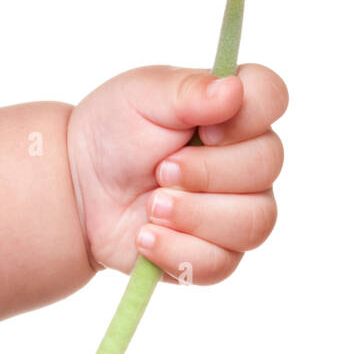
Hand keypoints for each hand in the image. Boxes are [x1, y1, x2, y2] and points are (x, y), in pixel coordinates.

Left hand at [67, 63, 286, 280]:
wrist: (81, 190)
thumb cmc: (116, 133)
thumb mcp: (141, 96)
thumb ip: (187, 90)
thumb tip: (233, 90)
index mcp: (234, 110)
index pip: (272, 97)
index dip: (248, 114)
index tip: (204, 129)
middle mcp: (248, 161)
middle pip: (267, 165)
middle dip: (206, 172)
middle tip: (160, 170)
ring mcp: (239, 211)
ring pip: (254, 222)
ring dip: (194, 215)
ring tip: (151, 206)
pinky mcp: (218, 256)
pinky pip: (220, 264)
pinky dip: (176, 251)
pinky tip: (146, 236)